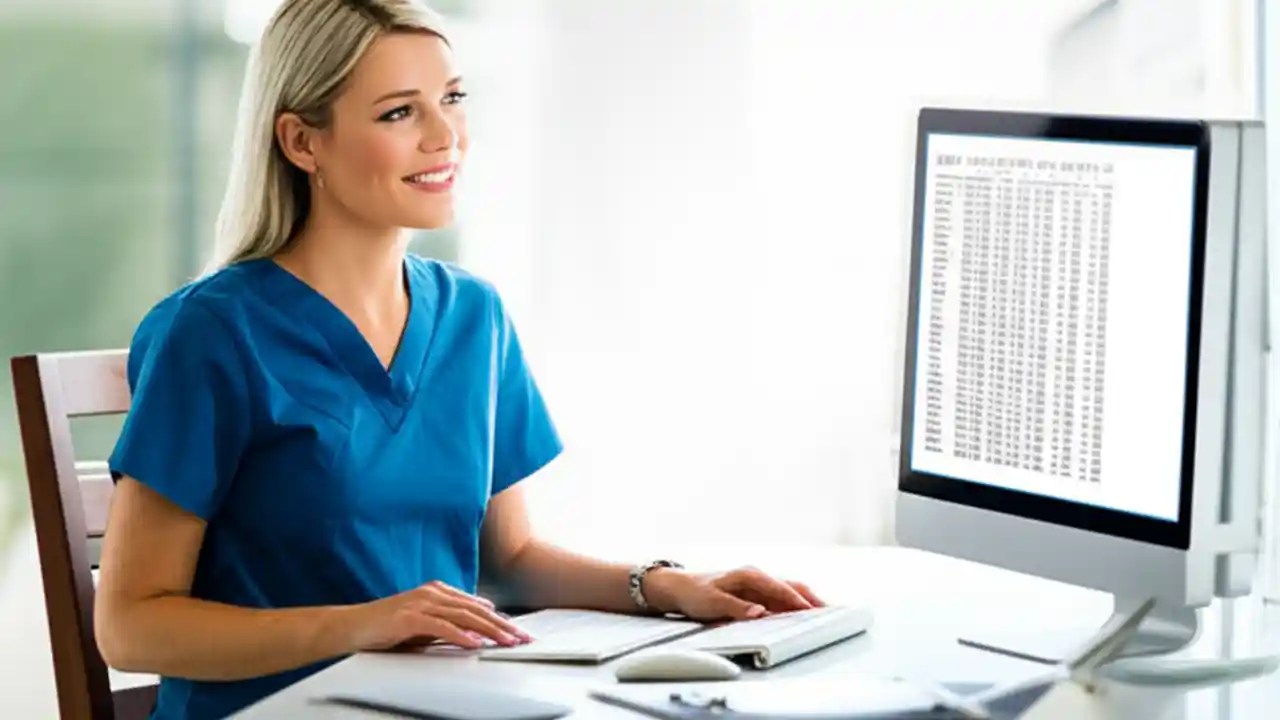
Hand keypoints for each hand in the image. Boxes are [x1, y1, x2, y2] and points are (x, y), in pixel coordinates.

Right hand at [347, 580, 533, 650]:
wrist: (351, 626)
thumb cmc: (386, 628)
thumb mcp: (424, 625)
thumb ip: (448, 624)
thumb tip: (476, 632)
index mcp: (438, 592)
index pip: (477, 606)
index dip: (500, 619)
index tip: (518, 632)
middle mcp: (433, 593)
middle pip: (476, 609)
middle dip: (503, 625)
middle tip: (522, 637)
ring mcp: (421, 603)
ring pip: (464, 616)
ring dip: (489, 630)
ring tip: (507, 640)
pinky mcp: (409, 617)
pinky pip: (441, 626)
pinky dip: (461, 635)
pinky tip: (476, 643)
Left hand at [643, 565, 825, 621]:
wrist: (678, 588)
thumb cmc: (694, 593)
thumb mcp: (711, 602)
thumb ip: (736, 608)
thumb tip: (760, 613)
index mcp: (749, 575)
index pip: (781, 588)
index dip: (798, 601)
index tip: (814, 612)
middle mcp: (757, 578)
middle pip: (792, 587)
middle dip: (812, 599)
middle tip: (834, 612)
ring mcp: (758, 586)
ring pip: (789, 592)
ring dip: (807, 603)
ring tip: (827, 616)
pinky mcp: (756, 595)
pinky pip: (781, 600)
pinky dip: (795, 607)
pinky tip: (805, 617)